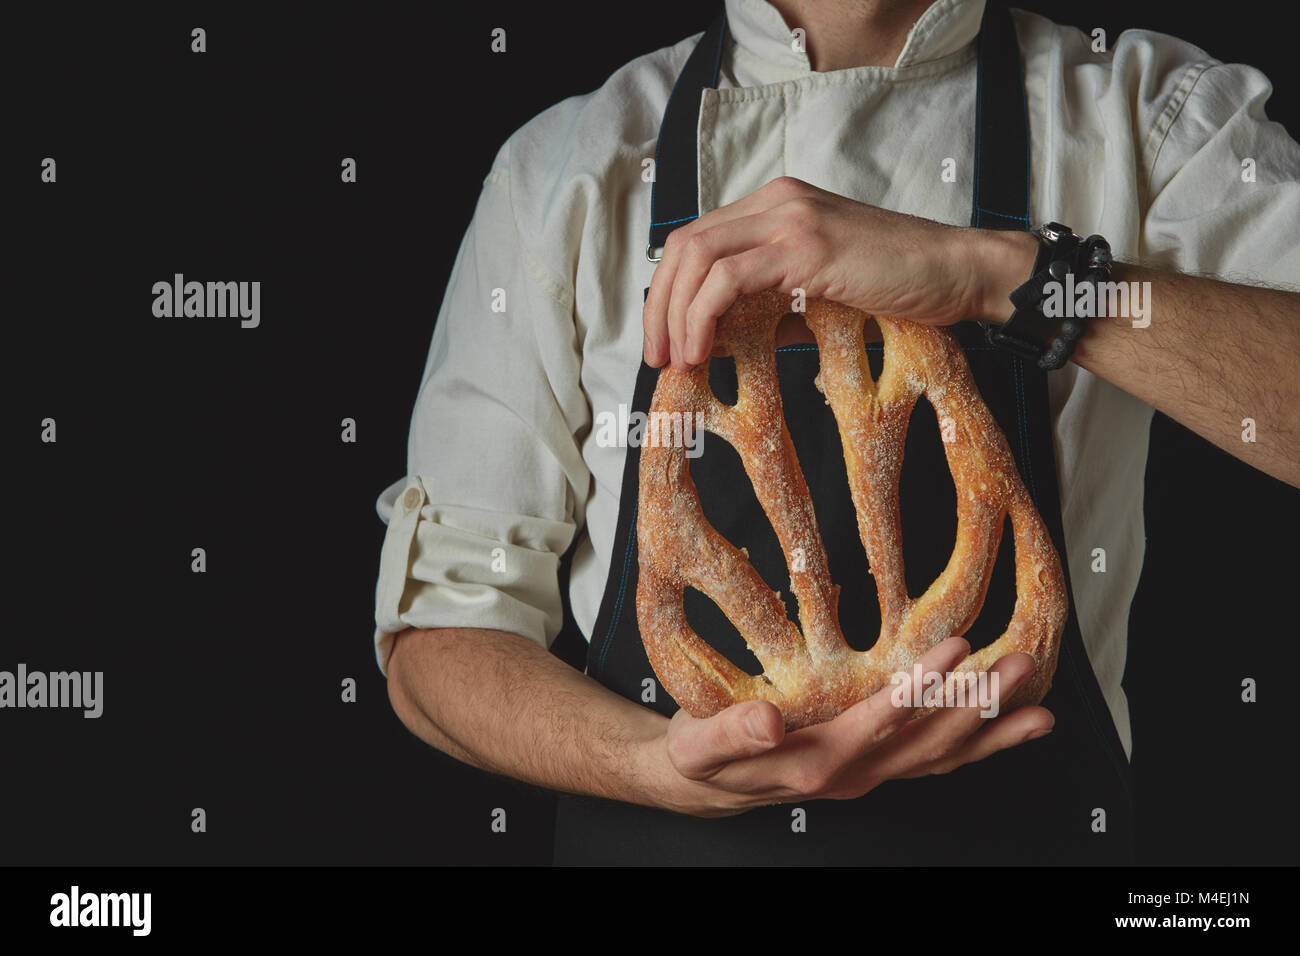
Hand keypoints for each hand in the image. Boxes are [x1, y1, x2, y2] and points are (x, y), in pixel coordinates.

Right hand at [638, 636, 1053, 817]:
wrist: (703, 785)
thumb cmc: (702, 757)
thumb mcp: (700, 744)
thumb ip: (732, 733)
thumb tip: (768, 722)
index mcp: (816, 763)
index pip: (878, 724)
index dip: (918, 691)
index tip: (953, 652)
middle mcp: (854, 774)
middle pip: (926, 745)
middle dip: (975, 706)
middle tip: (1017, 665)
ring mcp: (870, 774)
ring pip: (940, 756)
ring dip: (989, 729)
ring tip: (1037, 699)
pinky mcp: (875, 766)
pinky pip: (935, 760)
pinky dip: (980, 745)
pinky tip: (1013, 723)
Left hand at [642, 175, 1036, 368]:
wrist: (959, 272)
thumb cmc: (900, 285)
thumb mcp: (819, 293)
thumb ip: (767, 309)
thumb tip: (713, 342)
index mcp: (776, 204)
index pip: (697, 239)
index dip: (669, 290)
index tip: (665, 337)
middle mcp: (776, 200)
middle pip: (685, 244)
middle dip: (659, 304)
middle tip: (658, 355)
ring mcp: (790, 217)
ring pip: (696, 257)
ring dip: (674, 314)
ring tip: (677, 359)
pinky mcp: (804, 245)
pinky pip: (727, 278)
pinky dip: (702, 316)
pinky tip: (703, 349)